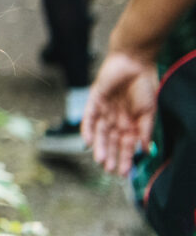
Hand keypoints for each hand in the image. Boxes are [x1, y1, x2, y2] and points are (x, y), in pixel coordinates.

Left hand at [82, 47, 157, 174]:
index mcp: (130, 123)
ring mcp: (105, 109)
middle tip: (109, 170)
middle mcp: (116, 118)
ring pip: (100, 132)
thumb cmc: (145, 85)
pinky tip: (88, 141)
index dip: (125, 158)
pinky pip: (89, 116)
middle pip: (111, 141)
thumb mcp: (149, 111)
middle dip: (110, 155)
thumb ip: (145, 131)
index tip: (124, 173)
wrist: (135, 62)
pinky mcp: (95, 99)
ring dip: (99, 146)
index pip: (126, 145)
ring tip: (100, 160)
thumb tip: (146, 151)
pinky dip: (88, 128)